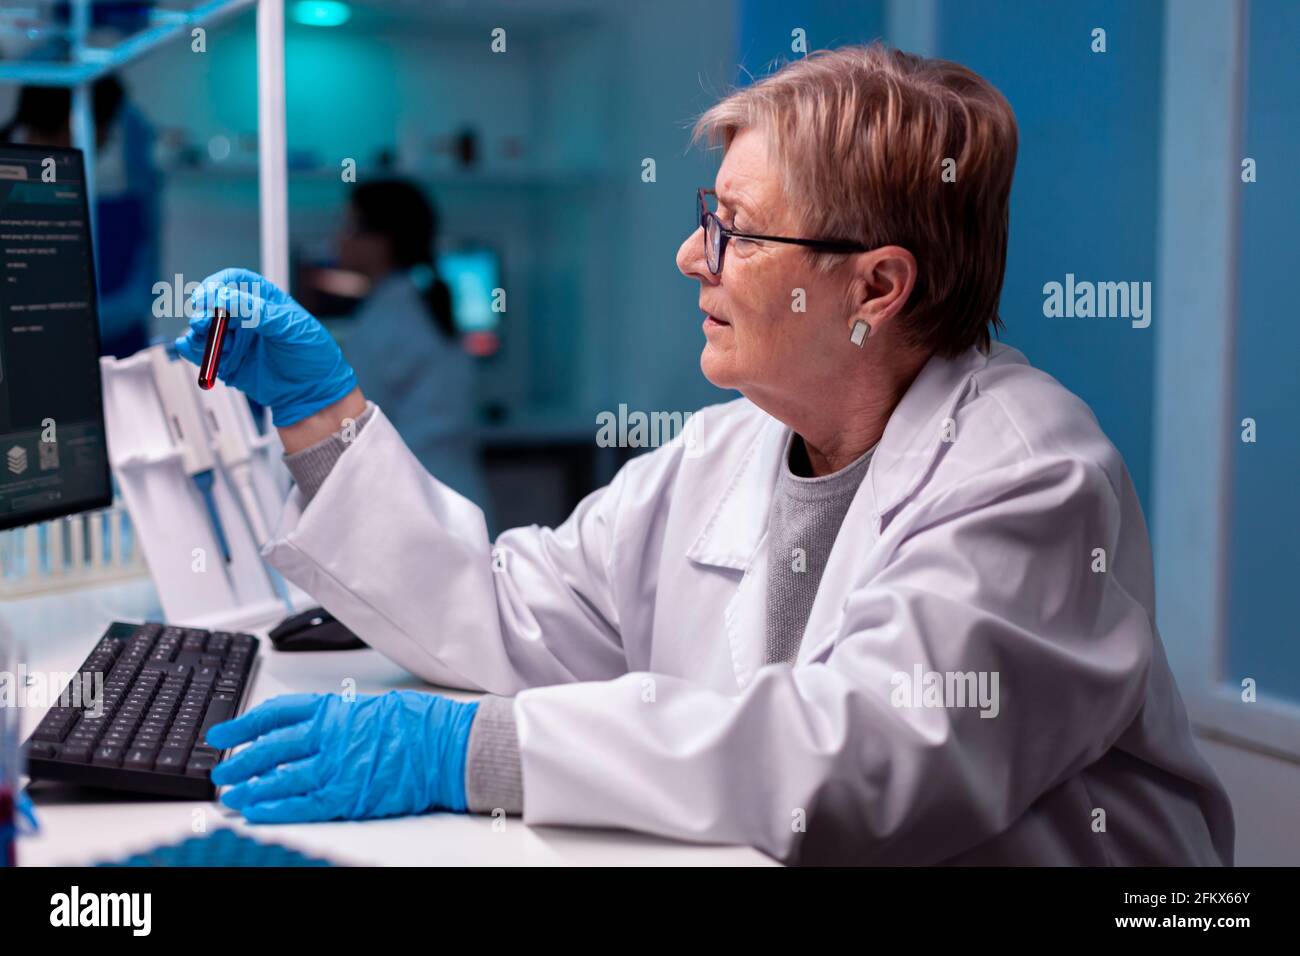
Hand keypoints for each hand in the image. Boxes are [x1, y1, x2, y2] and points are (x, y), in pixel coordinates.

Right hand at [174, 268, 356, 426]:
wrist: (314, 394)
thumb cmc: (313, 356)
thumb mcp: (290, 328)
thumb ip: (259, 312)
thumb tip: (227, 296)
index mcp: (264, 301)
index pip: (234, 281)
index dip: (217, 284)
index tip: (208, 295)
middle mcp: (246, 318)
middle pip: (213, 305)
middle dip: (204, 310)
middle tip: (203, 321)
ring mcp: (236, 340)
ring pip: (205, 329)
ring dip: (198, 331)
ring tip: (202, 339)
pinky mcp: (228, 362)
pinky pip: (203, 353)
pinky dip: (193, 350)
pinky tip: (190, 348)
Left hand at [206, 691, 478, 822]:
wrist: (447, 746)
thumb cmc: (419, 724)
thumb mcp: (373, 707)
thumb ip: (339, 719)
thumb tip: (314, 731)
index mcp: (334, 710)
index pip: (275, 715)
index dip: (242, 725)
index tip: (220, 734)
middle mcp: (328, 736)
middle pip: (270, 749)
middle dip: (240, 761)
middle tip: (221, 772)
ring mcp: (335, 767)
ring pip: (279, 779)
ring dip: (251, 788)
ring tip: (232, 797)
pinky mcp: (346, 795)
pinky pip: (301, 803)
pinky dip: (275, 808)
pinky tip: (257, 811)